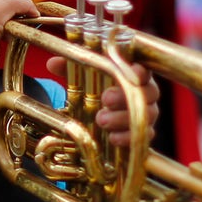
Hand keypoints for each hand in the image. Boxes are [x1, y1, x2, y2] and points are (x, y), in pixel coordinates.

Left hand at [42, 57, 159, 149]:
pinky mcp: (142, 133)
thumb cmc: (95, 88)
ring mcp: (146, 114)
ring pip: (146, 115)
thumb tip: (53, 63)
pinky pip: (143, 136)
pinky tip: (112, 138)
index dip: (139, 72)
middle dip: (126, 96)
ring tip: (101, 120)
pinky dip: (128, 137)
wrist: (97, 114)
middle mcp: (146, 93)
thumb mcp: (81, 76)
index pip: (143, 70)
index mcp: (134, 73)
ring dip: (123, 118)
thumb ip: (69, 67)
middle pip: (148, 93)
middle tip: (106, 99)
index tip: (130, 74)